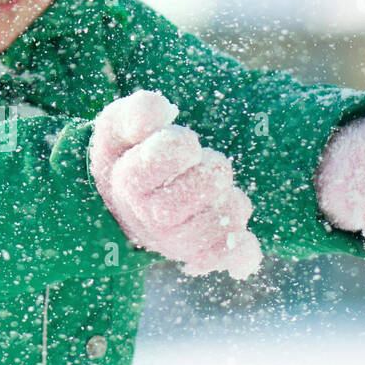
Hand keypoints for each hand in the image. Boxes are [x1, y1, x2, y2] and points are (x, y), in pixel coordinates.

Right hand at [89, 90, 263, 278]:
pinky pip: (227, 255)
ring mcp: (174, 241)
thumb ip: (136, 112)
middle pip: (211, 179)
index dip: (184, 142)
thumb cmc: (127, 156)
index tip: (176, 146)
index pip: (176, 150)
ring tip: (208, 191)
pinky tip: (246, 244)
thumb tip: (161, 108)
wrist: (119, 202)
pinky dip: (240, 251)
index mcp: (129, 182)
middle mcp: (150, 217)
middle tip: (194, 168)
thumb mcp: (119, 127)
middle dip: (211, 164)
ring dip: (228, 195)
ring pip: (228, 213)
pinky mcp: (196, 257)